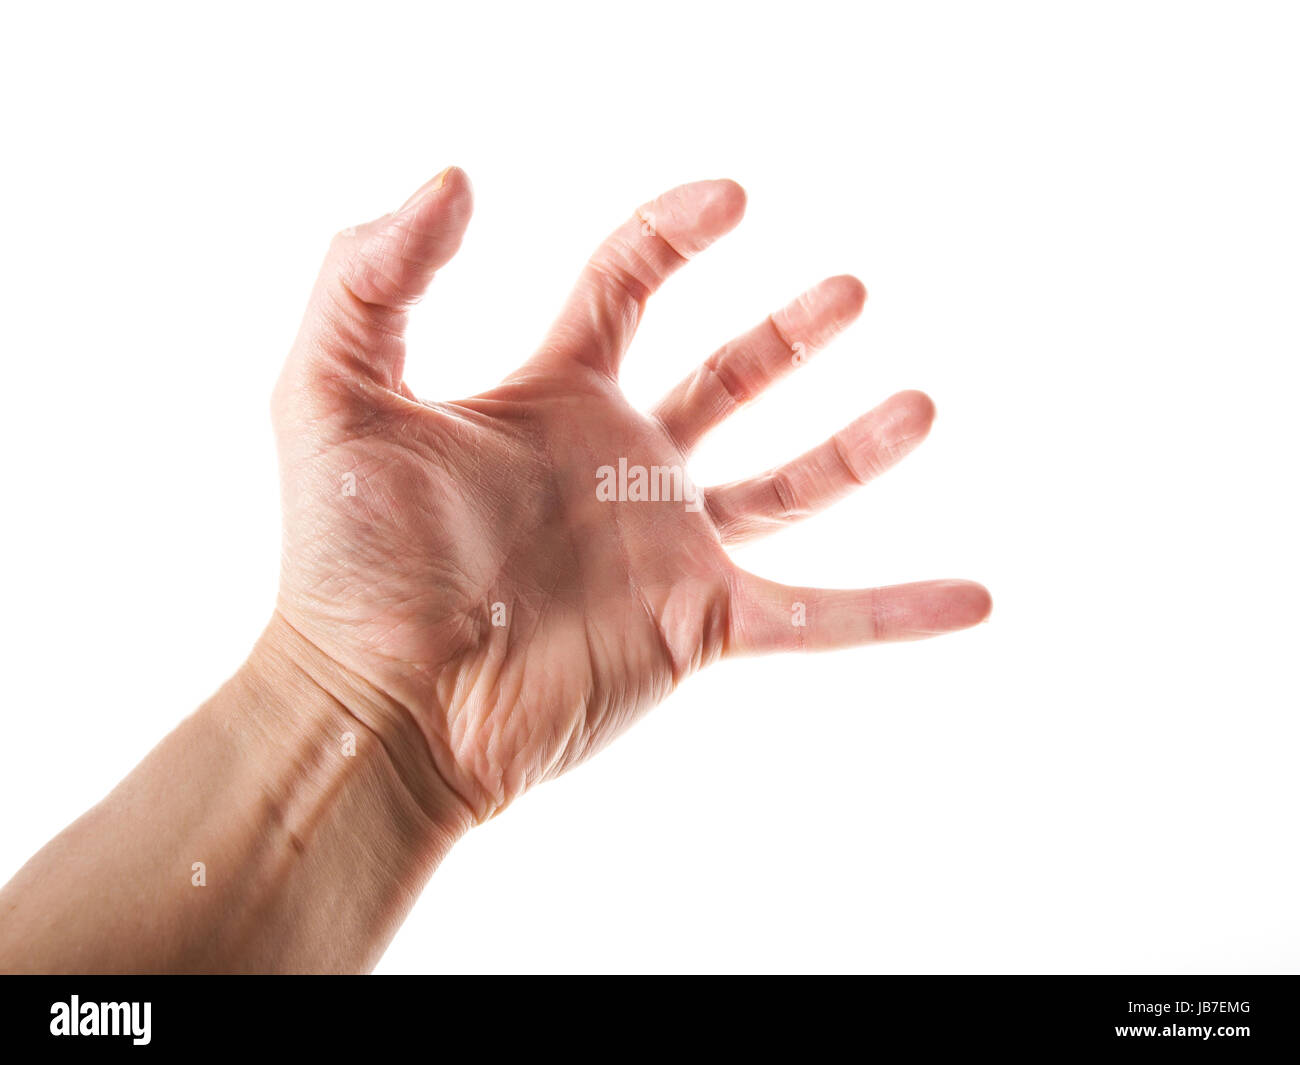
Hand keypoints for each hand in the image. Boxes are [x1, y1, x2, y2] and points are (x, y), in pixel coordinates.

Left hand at [270, 169, 989, 823]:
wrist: (376, 702)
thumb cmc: (344, 558)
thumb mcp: (328, 390)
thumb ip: (371, 273)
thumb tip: (453, 180)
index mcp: (549, 401)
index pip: (625, 283)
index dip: (676, 229)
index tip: (734, 195)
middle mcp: (619, 465)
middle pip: (726, 379)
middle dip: (786, 334)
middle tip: (848, 290)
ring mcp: (666, 547)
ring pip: (786, 489)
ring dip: (855, 448)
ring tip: (919, 403)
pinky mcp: (698, 626)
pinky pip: (818, 617)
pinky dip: (896, 611)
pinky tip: (974, 598)